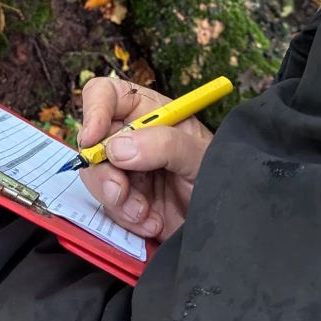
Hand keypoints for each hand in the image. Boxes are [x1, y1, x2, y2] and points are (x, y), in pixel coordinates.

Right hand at [77, 76, 212, 241]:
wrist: (227, 225)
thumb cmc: (223, 179)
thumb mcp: (201, 157)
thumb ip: (165, 145)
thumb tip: (119, 147)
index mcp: (151, 113)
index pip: (107, 94)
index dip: (94, 110)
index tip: (93, 138)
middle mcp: (133, 139)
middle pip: (93, 142)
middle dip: (103, 171)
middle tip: (120, 191)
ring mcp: (127, 171)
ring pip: (96, 178)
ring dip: (117, 200)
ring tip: (144, 212)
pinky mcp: (127, 201)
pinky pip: (108, 208)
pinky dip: (126, 219)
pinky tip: (151, 222)